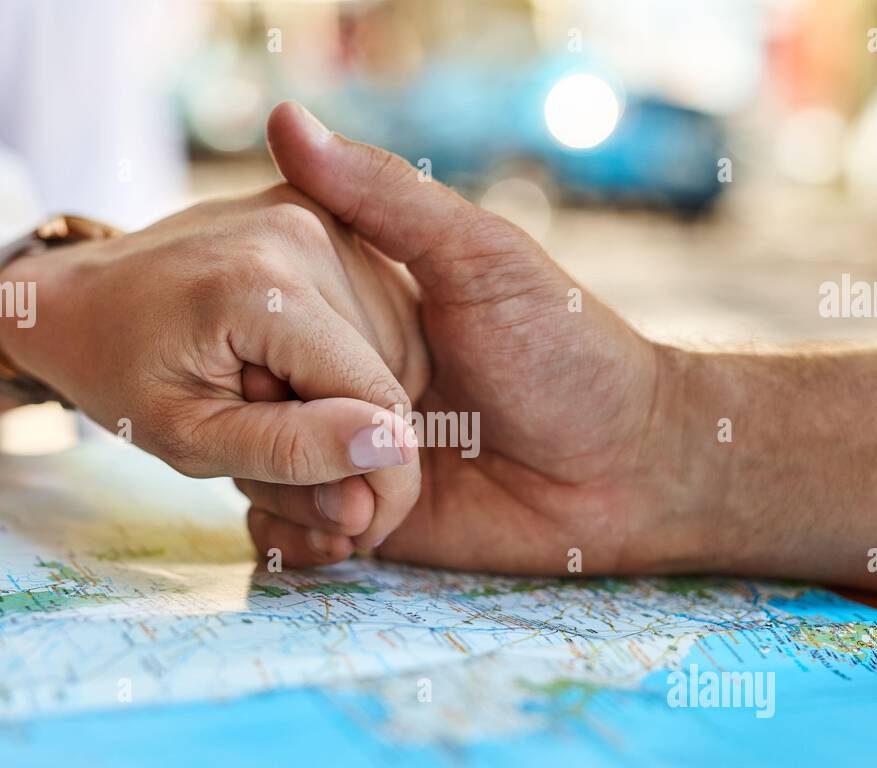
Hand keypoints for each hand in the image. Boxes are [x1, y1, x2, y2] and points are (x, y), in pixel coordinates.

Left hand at [0, 184, 427, 559]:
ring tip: (273, 405)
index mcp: (263, 285)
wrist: (77, 294)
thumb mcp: (188, 438)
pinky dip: (350, 363)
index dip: (386, 475)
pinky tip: (292, 372)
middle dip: (354, 438)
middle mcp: (305, 230)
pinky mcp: (328, 214)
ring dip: (352, 400)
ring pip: (393, 348)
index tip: (364, 529)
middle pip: (389, 374)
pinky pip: (380, 315)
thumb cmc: (118, 372)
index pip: (376, 398)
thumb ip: (290, 450)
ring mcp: (320, 213)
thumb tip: (394, 448)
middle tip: (278, 457)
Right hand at [246, 103, 671, 574]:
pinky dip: (299, 540)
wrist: (628, 473)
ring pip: (259, 474)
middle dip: (263, 434)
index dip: (254, 353)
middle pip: (249, 407)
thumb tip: (282, 118)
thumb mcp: (476, 258)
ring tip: (352, 503)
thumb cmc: (565, 352)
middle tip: (317, 447)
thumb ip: (385, 198)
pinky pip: (294, 533)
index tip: (266, 373)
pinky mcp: (368, 523)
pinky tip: (346, 535)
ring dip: (285, 493)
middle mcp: (345, 386)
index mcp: (358, 319)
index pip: (262, 329)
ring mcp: (352, 457)